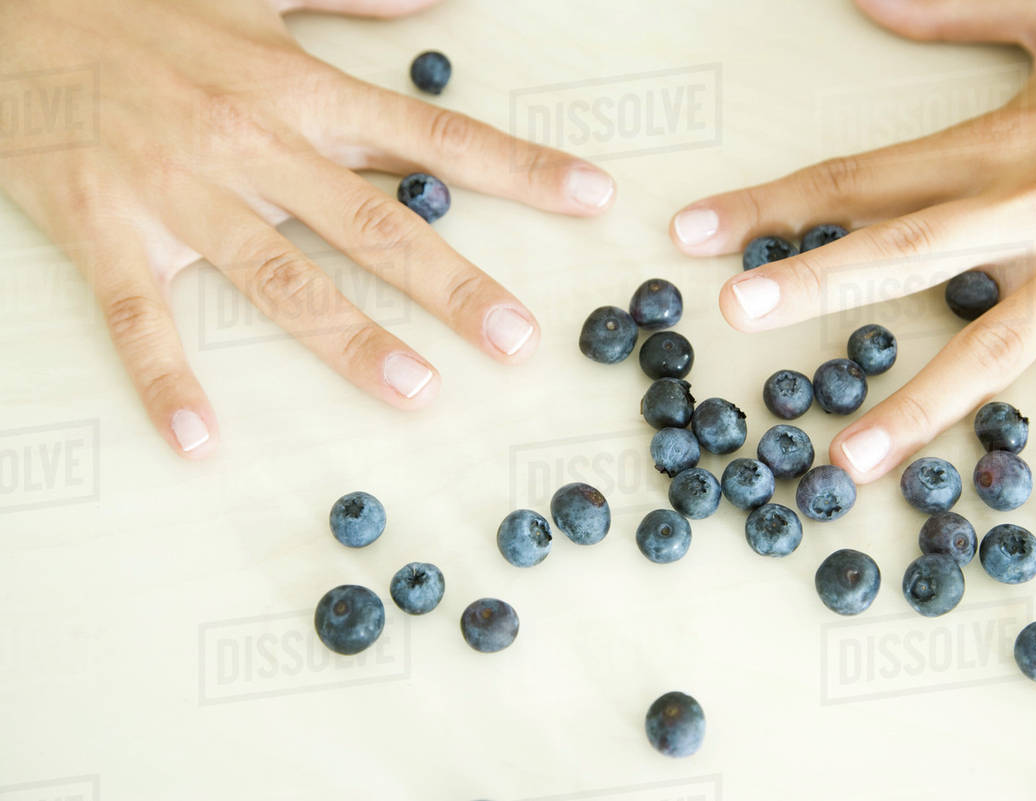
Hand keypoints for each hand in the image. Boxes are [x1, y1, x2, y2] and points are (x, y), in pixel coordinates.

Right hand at [0, 0, 614, 457]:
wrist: (1, 5)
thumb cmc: (133, 0)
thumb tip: (439, 5)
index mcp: (297, 86)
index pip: (433, 136)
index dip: (519, 168)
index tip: (590, 198)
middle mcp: (254, 142)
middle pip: (376, 222)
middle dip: (454, 283)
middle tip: (519, 341)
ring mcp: (179, 191)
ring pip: (278, 278)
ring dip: (350, 339)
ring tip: (416, 393)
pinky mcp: (104, 229)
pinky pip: (139, 317)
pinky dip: (166, 380)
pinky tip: (199, 443)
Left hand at [668, 0, 1035, 548]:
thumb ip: (958, 9)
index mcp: (1002, 147)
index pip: (861, 177)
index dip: (773, 202)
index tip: (694, 232)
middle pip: (910, 249)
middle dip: (822, 282)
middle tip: (738, 312)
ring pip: (997, 345)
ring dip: (920, 407)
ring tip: (851, 460)